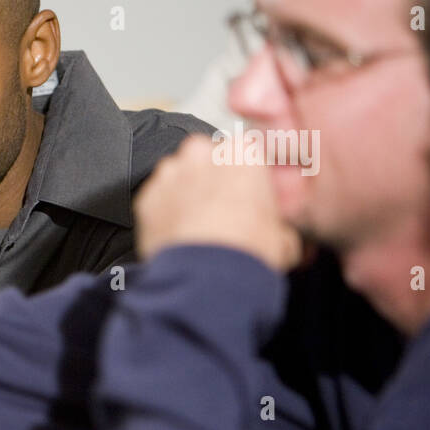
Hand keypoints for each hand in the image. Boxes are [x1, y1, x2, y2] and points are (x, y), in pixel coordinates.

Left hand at [135, 134, 302, 270]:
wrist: (206, 276)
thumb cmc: (247, 251)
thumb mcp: (284, 239)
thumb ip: (281, 227)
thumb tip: (283, 239)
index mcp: (242, 152)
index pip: (245, 154)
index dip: (246, 177)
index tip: (248, 197)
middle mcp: (202, 153)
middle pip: (207, 158)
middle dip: (211, 178)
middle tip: (220, 210)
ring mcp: (169, 173)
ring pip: (178, 176)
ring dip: (185, 193)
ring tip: (197, 225)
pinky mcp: (145, 196)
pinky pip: (156, 199)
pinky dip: (163, 212)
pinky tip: (177, 234)